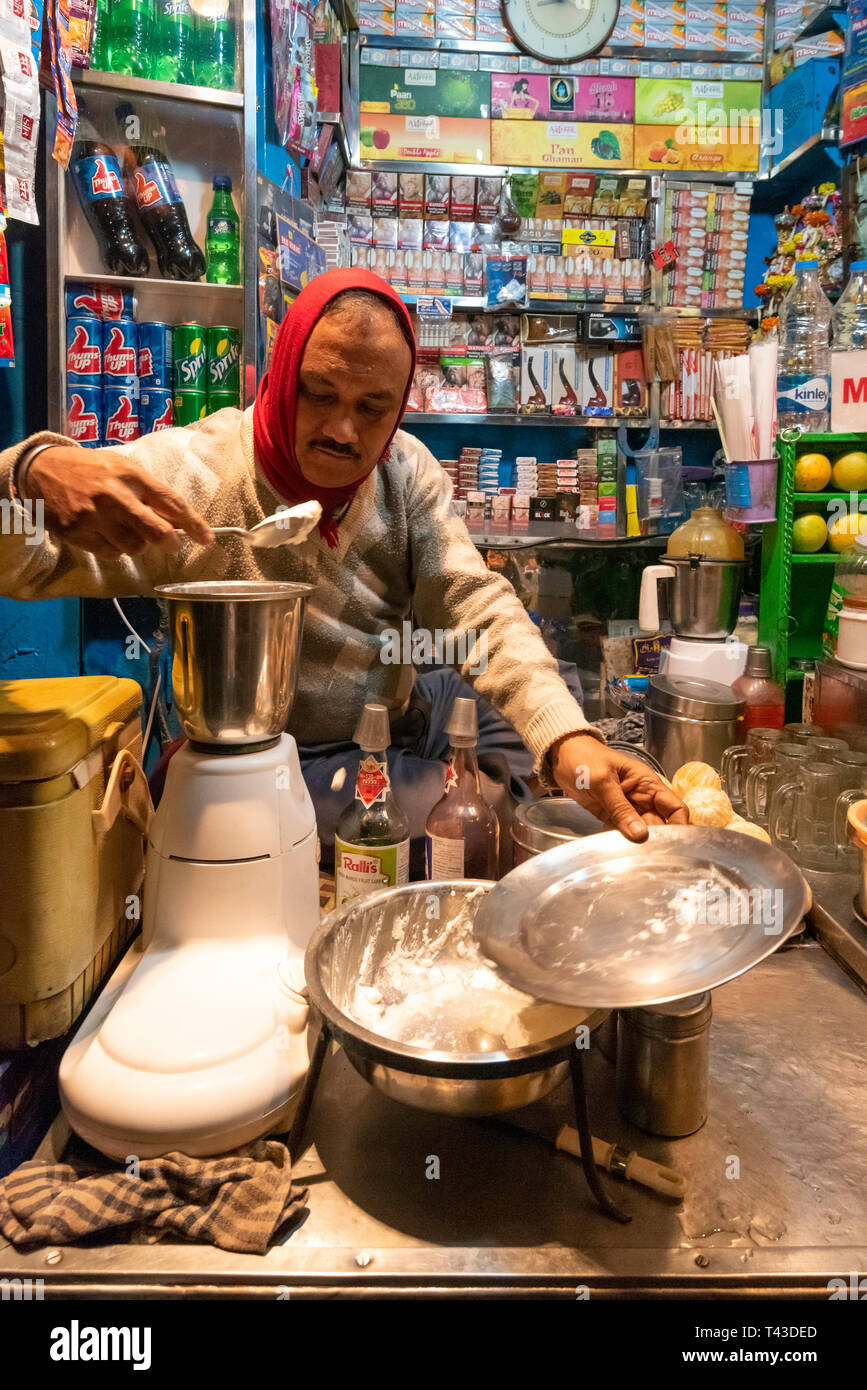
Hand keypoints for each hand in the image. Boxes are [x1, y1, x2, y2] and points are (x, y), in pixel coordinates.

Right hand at [27, 446, 213, 558]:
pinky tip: (106, 534)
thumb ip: (149, 491)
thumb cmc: (90, 469)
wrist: (42, 470)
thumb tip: (179, 520)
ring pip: (135, 547)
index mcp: (131, 475)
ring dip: (137, 544)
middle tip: (169, 543)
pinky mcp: (78, 532)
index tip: (208, 539)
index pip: (172, 503)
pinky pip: (111, 553)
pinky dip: (114, 549)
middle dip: (169, 542)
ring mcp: (95, 516)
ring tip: (125, 529)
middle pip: (158, 532)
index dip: (194, 525)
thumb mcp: (122, 467)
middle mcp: (115, 495)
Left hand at [549, 733, 688, 842]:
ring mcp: (627, 808)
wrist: (561, 756)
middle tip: (652, 857)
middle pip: (661, 824)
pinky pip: (623, 832)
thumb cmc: (584, 758)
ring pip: (642, 831)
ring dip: (639, 844)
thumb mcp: (603, 782)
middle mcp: (642, 798)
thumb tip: (641, 834)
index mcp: (647, 784)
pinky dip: (622, 841)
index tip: (677, 845)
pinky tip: (618, 849)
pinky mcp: (612, 816)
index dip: (681, 826)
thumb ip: (620, 808)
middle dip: (658, 840)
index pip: (675, 808)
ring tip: (635, 856)